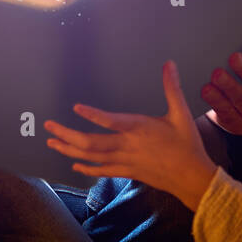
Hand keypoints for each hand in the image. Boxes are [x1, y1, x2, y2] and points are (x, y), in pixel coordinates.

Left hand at [44, 61, 218, 211]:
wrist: (193, 178)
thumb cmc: (187, 144)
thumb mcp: (181, 113)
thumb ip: (171, 88)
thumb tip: (169, 64)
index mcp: (139, 128)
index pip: (112, 121)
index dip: (93, 115)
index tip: (76, 107)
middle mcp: (127, 146)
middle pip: (92, 142)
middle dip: (67, 134)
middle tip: (48, 126)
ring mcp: (125, 161)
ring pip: (92, 157)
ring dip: (69, 150)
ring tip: (52, 142)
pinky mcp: (127, 172)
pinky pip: (102, 170)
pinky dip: (87, 167)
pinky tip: (74, 164)